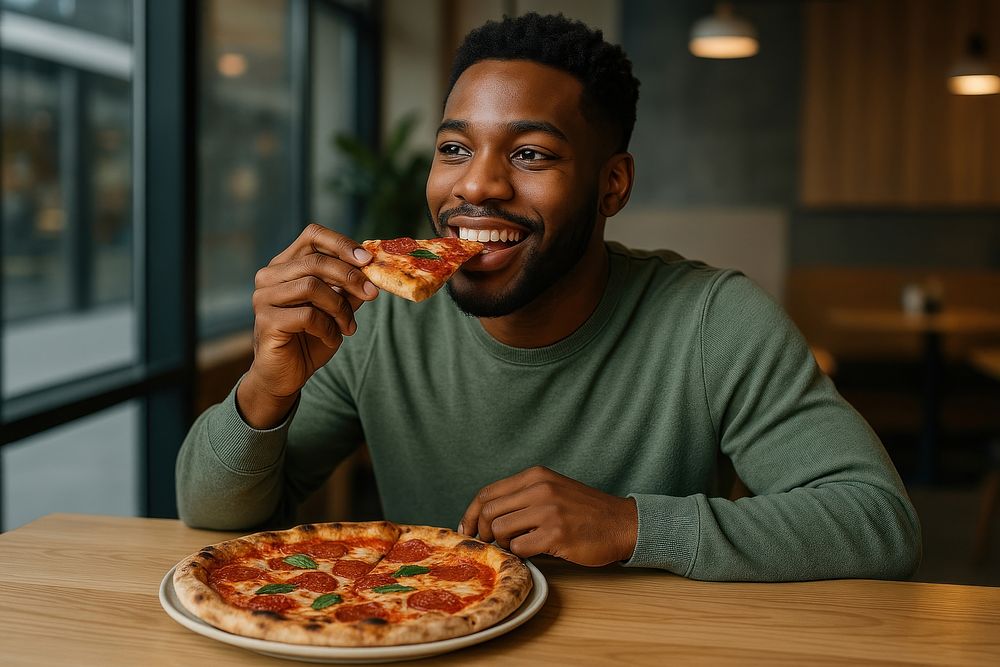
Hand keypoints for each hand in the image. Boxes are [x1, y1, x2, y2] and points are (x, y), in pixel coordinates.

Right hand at [237, 224, 378, 427]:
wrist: (285, 375)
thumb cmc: (310, 337)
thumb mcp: (336, 308)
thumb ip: (349, 288)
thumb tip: (373, 269)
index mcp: (286, 264)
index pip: (313, 235)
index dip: (342, 243)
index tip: (368, 260)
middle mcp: (269, 276)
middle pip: (316, 261)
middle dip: (351, 277)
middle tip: (372, 294)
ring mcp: (263, 297)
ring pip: (312, 286)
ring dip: (340, 307)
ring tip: (348, 326)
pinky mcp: (266, 321)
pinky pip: (307, 315)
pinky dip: (328, 328)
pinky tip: (333, 339)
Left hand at [458, 466, 637, 565]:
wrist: (622, 523)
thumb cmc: (585, 511)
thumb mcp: (552, 489)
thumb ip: (521, 496)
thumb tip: (482, 517)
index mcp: (535, 475)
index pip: (487, 493)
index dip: (470, 514)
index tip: (466, 530)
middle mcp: (540, 489)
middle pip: (488, 512)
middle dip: (483, 532)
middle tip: (492, 544)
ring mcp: (548, 511)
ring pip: (500, 530)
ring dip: (505, 544)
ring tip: (521, 545)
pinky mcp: (557, 534)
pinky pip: (520, 548)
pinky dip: (522, 555)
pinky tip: (535, 552)